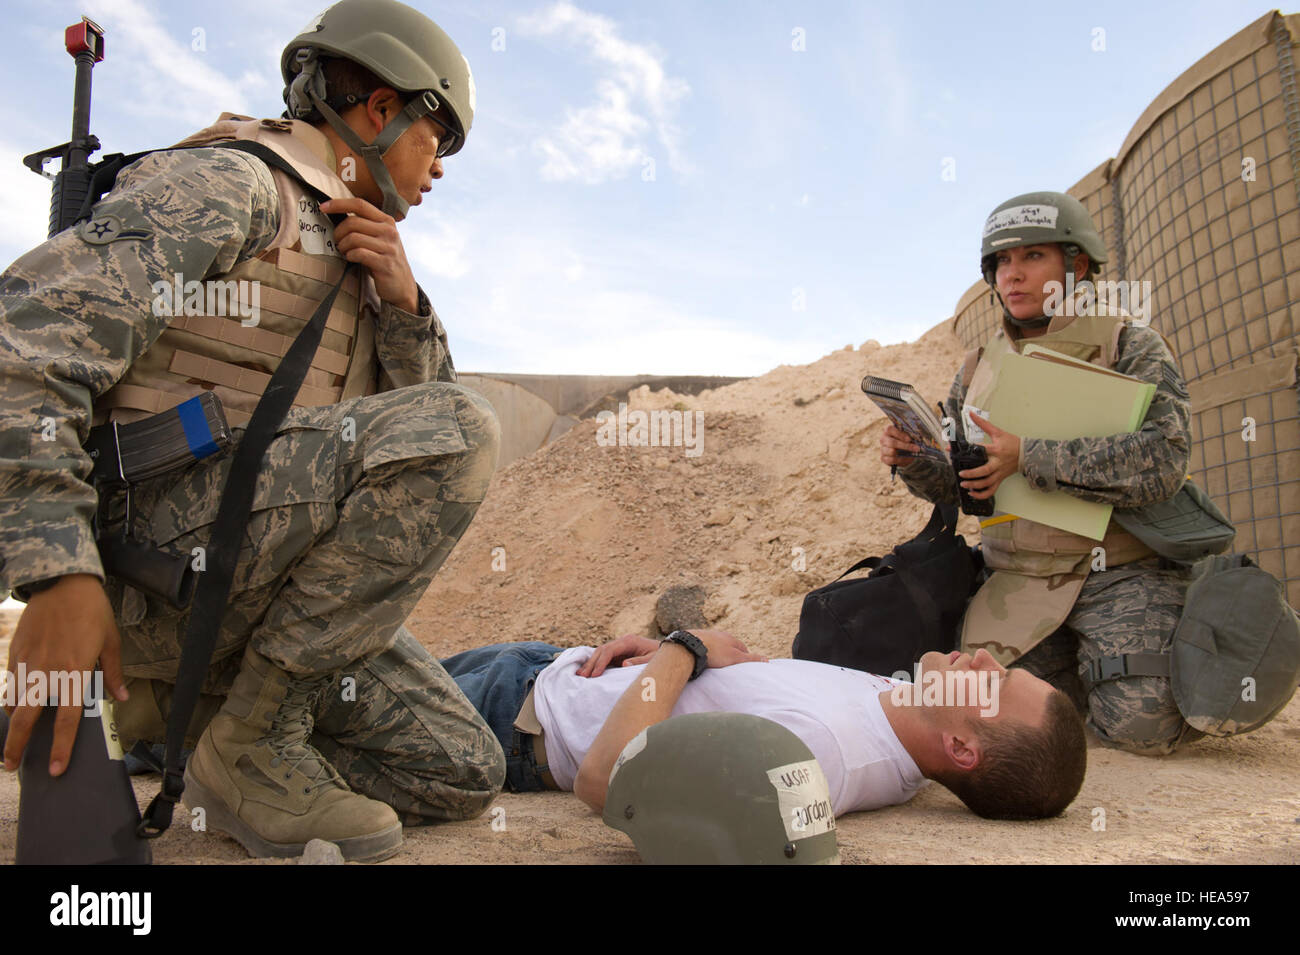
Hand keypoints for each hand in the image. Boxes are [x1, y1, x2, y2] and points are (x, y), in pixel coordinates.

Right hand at [3, 575, 127, 775]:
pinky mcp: (15, 653)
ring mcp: (27, 663)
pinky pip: (9, 683)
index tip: (54, 768)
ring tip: (11, 741)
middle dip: (14, 746)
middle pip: (25, 718)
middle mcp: (48, 671)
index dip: (60, 746)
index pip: (67, 718)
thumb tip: (120, 699)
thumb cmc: (93, 613)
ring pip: (12, 701)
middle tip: (10, 767)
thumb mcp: (111, 642)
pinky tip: (13, 707)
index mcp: (75, 672)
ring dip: (11, 723)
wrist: (63, 583)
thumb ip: (112, 674)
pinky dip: (10, 698)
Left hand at [319, 197, 419, 311]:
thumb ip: (366, 225)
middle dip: (338, 232)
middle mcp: (389, 231)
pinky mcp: (385, 263)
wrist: (402, 285)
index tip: (323, 207)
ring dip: (343, 246)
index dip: (339, 204)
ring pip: (354, 238)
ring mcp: (389, 247)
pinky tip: (351, 258)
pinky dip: (350, 256)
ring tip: (345, 252)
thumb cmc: (385, 259)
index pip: (360, 204)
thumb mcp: (380, 238)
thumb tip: (337, 214)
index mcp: (387, 221)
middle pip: (353, 222)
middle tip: (337, 242)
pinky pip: (359, 253)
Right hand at [577, 634, 661, 676]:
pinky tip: (588, 672)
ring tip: (580, 675)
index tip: (594, 675)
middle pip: (601, 650)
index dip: (601, 662)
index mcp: (629, 641)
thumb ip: (639, 662)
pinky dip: (596, 664)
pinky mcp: (619, 654)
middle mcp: (622, 642)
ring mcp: (620, 647)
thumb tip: (623, 663)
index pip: (609, 650)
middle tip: (582, 676)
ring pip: (600, 653)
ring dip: (590, 664)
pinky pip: (604, 658)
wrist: (669, 652)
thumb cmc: (662, 656)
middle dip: (591, 663)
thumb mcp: (653, 660)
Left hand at [673, 629, 767, 669]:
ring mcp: (707, 636)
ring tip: (715, 664)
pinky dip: (705, 652)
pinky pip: (704, 646)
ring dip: (717, 654)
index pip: (742, 648)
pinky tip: (703, 659)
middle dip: (729, 655)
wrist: (691, 646)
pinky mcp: (696, 639)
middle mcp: (719, 634)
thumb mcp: (735, 658)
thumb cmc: (715, 652)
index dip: (743, 658)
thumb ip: (750, 659)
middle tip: (728, 666)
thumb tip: (767, 660)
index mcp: (731, 638)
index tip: (742, 667)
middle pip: (728, 646)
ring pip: (716, 646)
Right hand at [880, 424, 920, 468]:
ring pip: (892, 452)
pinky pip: (891, 460)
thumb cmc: (905, 440)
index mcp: (888, 430)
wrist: (901, 451)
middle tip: (916, 448)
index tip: (909, 439)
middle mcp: (883, 439)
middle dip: (905, 446)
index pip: (890, 429)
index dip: (900, 434)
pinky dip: (901, 460)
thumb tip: (915, 438)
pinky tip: (907, 459)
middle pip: (892, 442)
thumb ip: (909, 435)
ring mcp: (882, 449)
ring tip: (912, 454)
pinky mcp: (883, 458)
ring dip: (904, 454)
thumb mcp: (907, 436)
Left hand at [960, 414, 1020, 499]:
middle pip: (984, 471)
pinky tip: (973, 493)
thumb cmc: (1012, 443)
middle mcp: (997, 463)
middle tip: (961, 474)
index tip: (951, 451)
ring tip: (964, 485)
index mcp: (996, 450)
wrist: (1027, 453)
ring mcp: (999, 473)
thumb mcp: (998, 432)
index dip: (965, 451)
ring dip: (975, 486)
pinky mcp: (1001, 479)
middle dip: (972, 474)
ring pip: (988, 483)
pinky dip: (982, 494)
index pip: (979, 450)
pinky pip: (992, 490)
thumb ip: (983, 424)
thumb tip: (971, 414)